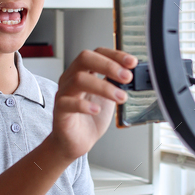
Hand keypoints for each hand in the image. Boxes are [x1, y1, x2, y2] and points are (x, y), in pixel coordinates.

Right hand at [49, 48, 137, 162]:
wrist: (77, 141)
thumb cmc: (91, 118)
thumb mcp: (110, 97)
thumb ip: (117, 84)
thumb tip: (134, 74)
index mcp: (83, 72)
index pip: (97, 53)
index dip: (115, 55)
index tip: (132, 62)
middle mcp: (71, 79)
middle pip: (85, 59)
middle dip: (109, 65)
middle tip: (127, 77)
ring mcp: (64, 94)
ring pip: (78, 79)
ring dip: (104, 87)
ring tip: (120, 97)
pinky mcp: (60, 112)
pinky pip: (67, 103)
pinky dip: (84, 105)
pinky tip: (96, 110)